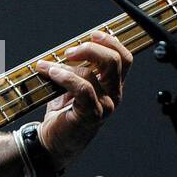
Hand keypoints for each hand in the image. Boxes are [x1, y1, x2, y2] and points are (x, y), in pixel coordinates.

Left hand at [31, 29, 132, 167]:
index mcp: (114, 86)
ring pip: (97, 73)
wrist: (53, 142)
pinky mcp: (91, 115)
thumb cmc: (63, 113)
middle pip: (115, 61)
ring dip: (70, 63)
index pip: (125, 59)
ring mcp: (105, 106)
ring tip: (51, 65)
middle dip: (91, 48)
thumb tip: (70, 47)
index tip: (93, 34)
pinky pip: (83, 89)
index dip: (111, 42)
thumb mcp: (74, 85)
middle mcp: (114, 95)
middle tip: (68, 51)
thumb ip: (78, 67)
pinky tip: (51, 73)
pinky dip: (65, 77)